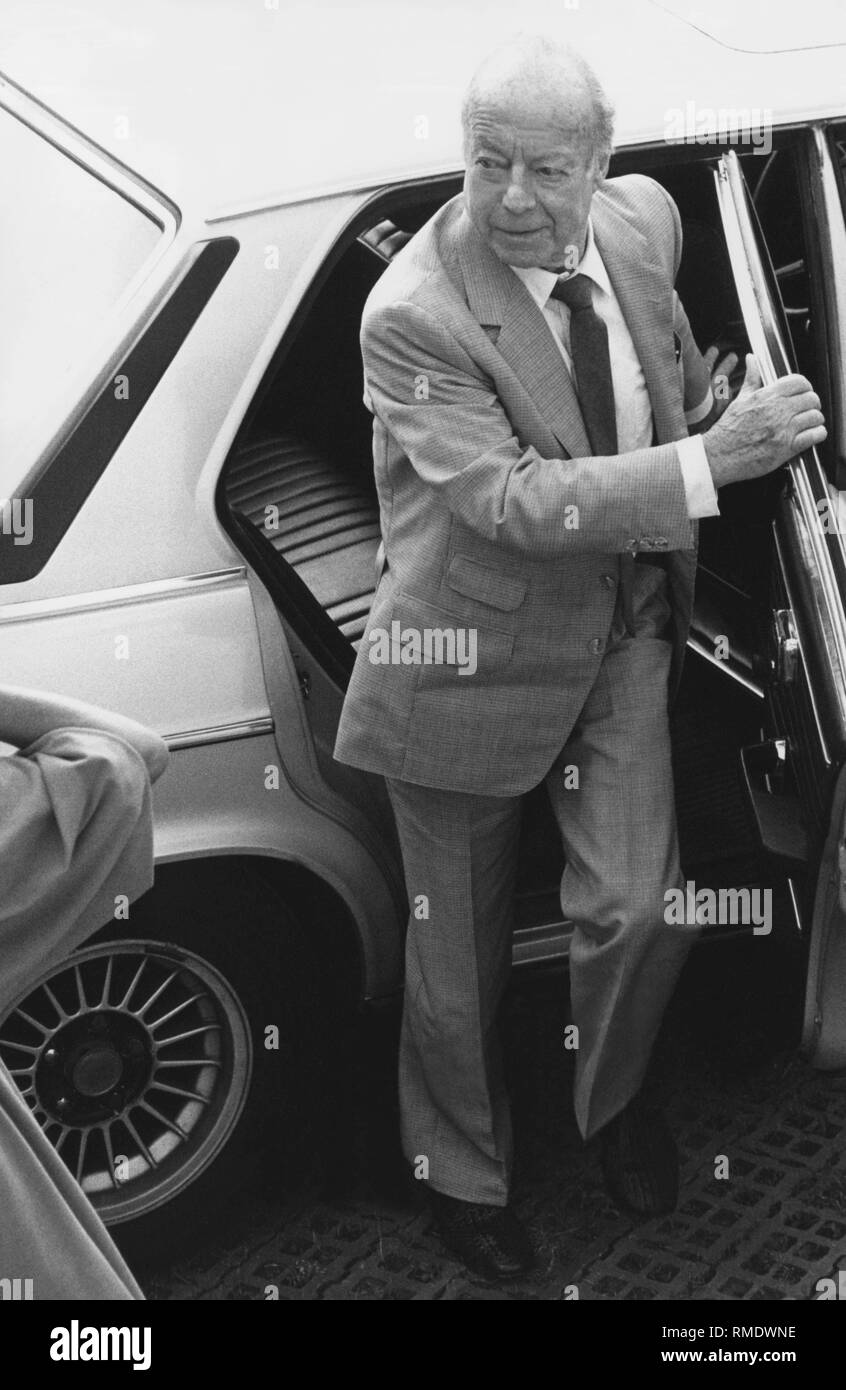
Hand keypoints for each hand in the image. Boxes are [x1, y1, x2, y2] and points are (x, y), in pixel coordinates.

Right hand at [703, 354, 826, 488]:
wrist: (719, 455)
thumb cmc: (727, 429)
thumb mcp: (739, 399)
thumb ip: (751, 377)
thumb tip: (752, 359)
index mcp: (768, 396)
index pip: (800, 382)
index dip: (804, 387)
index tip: (802, 393)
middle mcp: (778, 411)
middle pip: (811, 399)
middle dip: (811, 403)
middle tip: (806, 409)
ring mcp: (784, 429)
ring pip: (815, 417)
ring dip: (814, 419)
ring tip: (808, 423)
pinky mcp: (787, 448)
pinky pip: (814, 436)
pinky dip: (817, 434)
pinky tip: (810, 435)